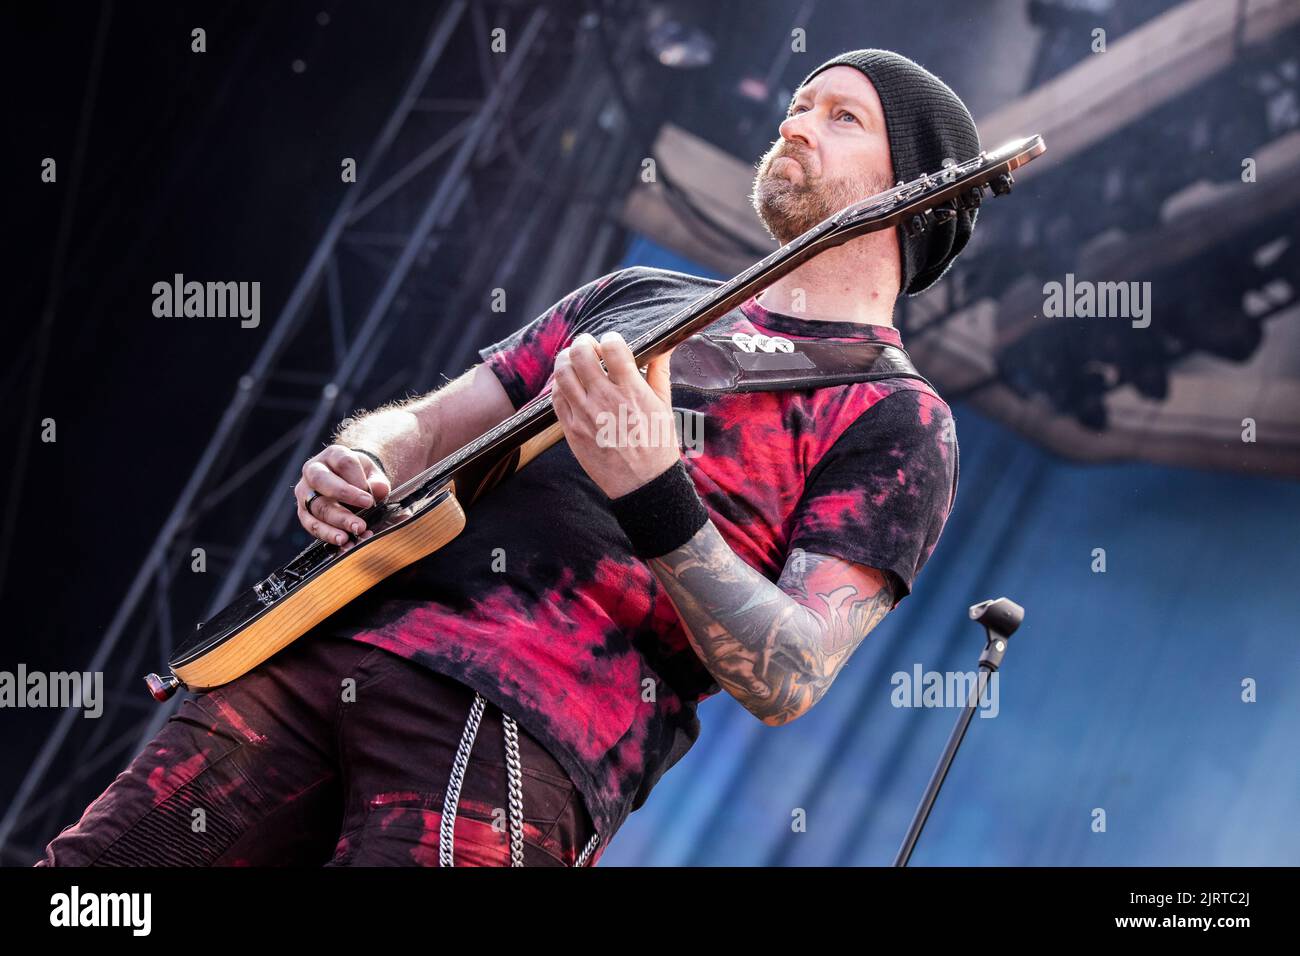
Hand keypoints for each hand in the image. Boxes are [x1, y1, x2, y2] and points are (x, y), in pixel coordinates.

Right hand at [295, 444, 391, 545]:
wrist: (349, 481)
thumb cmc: (361, 476)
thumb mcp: (373, 474)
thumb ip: (377, 482)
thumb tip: (378, 490)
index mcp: (334, 454)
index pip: (343, 463)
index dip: (356, 482)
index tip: (369, 501)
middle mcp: (314, 470)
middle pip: (323, 483)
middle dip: (342, 505)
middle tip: (360, 524)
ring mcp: (305, 490)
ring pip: (315, 507)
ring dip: (333, 524)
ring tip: (348, 538)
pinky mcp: (303, 510)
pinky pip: (310, 523)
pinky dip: (326, 535)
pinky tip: (341, 542)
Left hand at [551, 331, 679, 498]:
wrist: (642, 484)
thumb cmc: (657, 446)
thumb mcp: (664, 406)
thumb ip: (659, 372)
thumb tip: (665, 347)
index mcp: (631, 392)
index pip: (612, 348)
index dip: (610, 338)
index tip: (612, 342)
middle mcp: (605, 400)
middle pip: (580, 354)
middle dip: (583, 343)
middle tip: (589, 346)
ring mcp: (585, 415)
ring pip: (562, 373)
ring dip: (566, 359)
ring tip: (575, 361)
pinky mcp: (572, 430)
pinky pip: (556, 398)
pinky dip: (560, 385)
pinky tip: (570, 385)